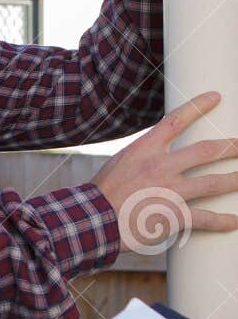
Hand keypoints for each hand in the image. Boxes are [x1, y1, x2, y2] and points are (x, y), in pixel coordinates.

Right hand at [92, 91, 237, 250]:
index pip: (177, 120)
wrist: (93, 221)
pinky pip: (206, 218)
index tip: (216, 97)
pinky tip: (235, 221)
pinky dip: (223, 221)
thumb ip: (143, 155)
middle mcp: (161, 166)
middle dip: (231, 146)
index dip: (199, 106)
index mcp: (146, 149)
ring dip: (235, 179)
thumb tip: (158, 149)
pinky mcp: (174, 215)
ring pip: (214, 182)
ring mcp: (170, 191)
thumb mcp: (120, 162)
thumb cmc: (102, 193)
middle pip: (206, 150)